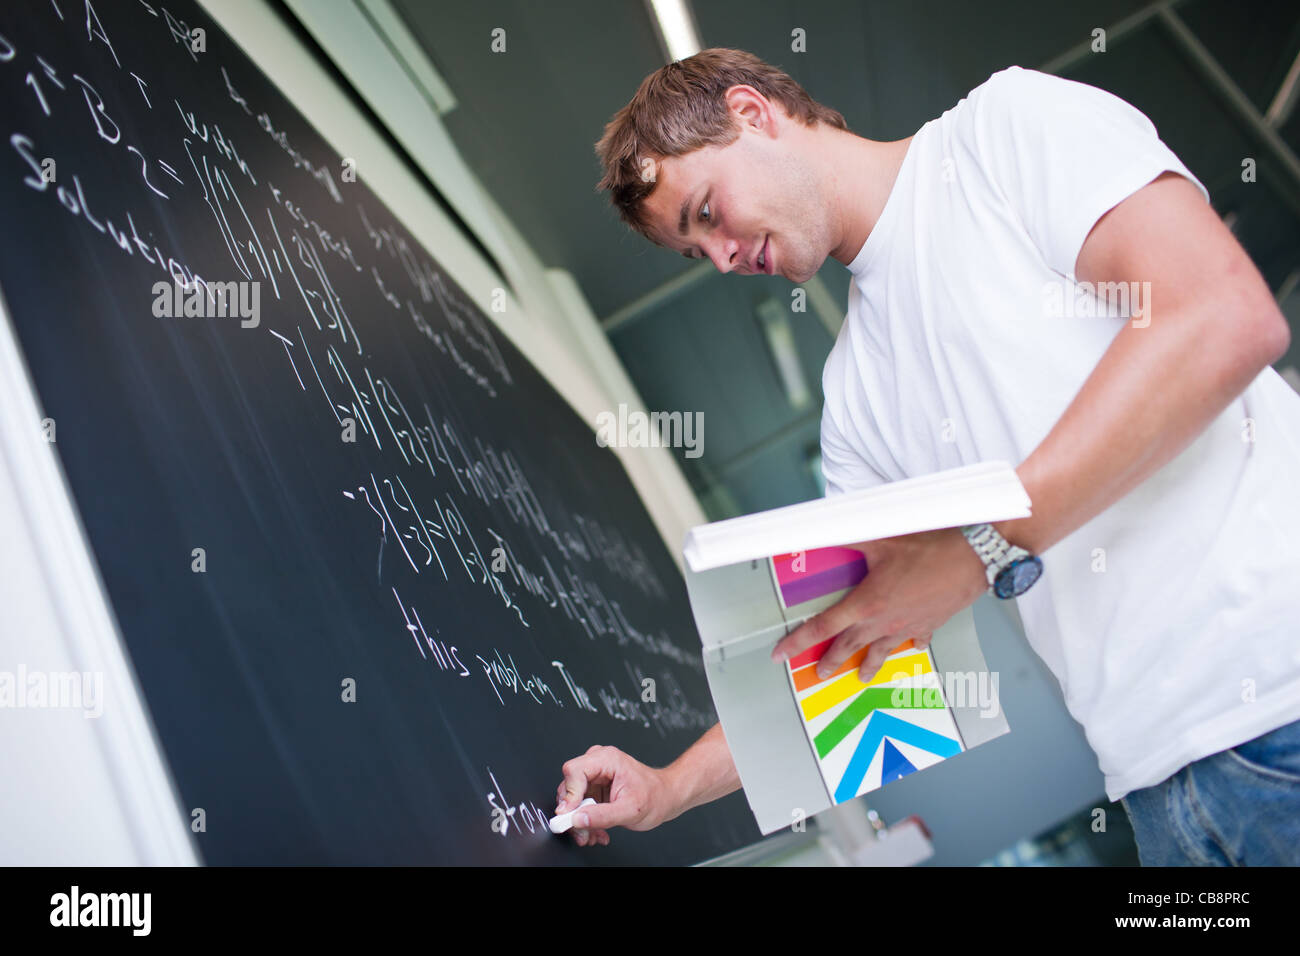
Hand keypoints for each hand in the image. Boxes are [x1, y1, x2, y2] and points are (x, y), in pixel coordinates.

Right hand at [555, 745, 677, 846]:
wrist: (665, 797)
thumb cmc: (655, 796)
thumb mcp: (630, 810)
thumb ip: (602, 816)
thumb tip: (577, 819)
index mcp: (607, 759)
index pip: (574, 771)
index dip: (569, 795)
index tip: (570, 815)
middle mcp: (598, 763)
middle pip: (569, 786)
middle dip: (574, 813)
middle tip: (582, 832)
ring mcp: (595, 775)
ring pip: (571, 799)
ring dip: (580, 821)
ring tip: (592, 835)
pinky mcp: (594, 788)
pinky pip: (579, 805)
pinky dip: (586, 820)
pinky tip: (597, 830)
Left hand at [771, 527, 987, 681]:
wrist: (973, 559)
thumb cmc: (929, 548)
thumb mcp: (881, 539)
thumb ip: (849, 537)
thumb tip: (822, 528)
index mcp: (866, 604)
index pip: (822, 626)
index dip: (797, 641)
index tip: (780, 655)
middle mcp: (884, 621)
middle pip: (849, 646)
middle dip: (830, 660)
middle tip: (818, 672)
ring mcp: (907, 626)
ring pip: (881, 651)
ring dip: (867, 664)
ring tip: (859, 677)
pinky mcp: (928, 624)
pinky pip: (914, 640)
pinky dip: (908, 645)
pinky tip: (909, 648)